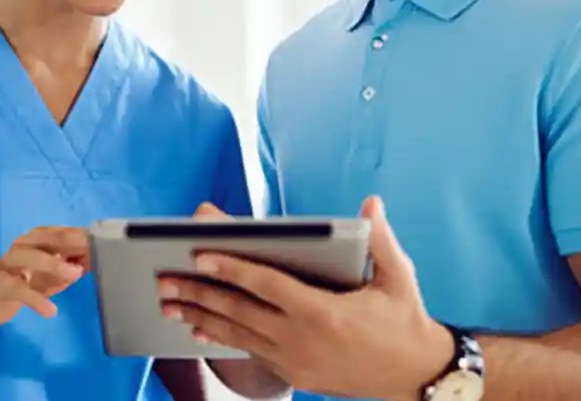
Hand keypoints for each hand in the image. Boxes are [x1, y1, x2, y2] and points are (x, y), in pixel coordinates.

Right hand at [0, 226, 89, 327]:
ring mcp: (8, 263)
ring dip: (55, 264)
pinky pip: (19, 290)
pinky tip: (50, 311)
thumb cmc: (20, 284)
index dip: (80, 235)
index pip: (60, 232)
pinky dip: (36, 300)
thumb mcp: (49, 275)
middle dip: (70, 241)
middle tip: (91, 247)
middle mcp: (21, 246)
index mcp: (35, 240)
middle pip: (46, 238)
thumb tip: (98, 260)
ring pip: (31, 257)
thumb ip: (71, 267)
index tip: (101, 238)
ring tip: (75, 274)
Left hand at [158, 196, 452, 399]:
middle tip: (164, 282)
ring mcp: (294, 362)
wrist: (416, 376)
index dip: (230, 269)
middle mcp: (302, 340)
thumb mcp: (399, 278)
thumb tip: (371, 204)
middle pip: (239, 311)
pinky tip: (199, 327)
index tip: (198, 256)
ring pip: (237, 335)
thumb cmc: (405, 320)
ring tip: (168, 305)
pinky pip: (249, 351)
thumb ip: (380, 240)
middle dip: (197, 294)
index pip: (266, 285)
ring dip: (200, 317)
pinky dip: (221, 337)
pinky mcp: (293, 375)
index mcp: (323, 313)